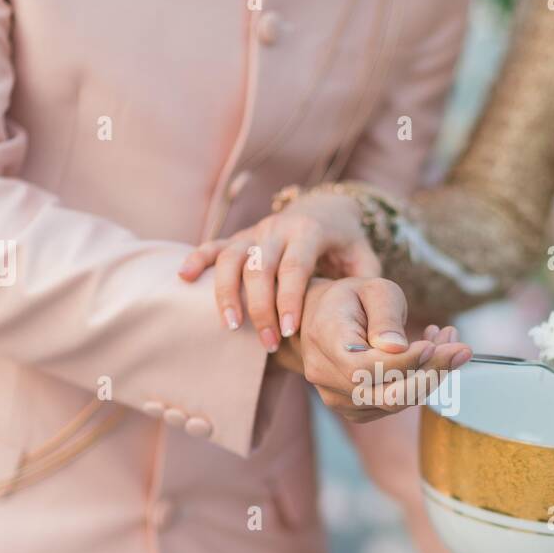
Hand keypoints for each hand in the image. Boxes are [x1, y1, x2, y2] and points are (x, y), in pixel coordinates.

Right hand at [178, 192, 370, 350]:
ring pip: (232, 257)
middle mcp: (278, 228)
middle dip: (261, 308)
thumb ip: (366, 283)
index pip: (295, 267)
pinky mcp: (241, 237)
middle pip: (260, 267)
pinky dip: (197, 259)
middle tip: (268, 344)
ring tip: (232, 326)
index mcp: (309, 231)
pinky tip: (184, 277)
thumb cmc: (346, 243)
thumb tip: (369, 318)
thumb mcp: (364, 257)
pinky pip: (214, 245)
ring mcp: (256, 232)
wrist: (326, 208)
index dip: (290, 299)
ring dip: (227, 292)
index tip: (289, 332)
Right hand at [278, 276, 470, 422]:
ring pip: (394, 403)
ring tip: (448, 342)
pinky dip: (418, 385)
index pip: (367, 367)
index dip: (405, 362)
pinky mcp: (355, 409)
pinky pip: (393, 406)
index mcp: (325, 340)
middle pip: (385, 394)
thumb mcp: (373, 289)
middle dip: (430, 373)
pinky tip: (430, 357)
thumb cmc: (352, 298)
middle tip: (461, 348)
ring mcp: (338, 398)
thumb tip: (398, 349)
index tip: (434, 344)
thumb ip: (385, 317)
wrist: (322, 317)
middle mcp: (325, 376)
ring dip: (430, 377)